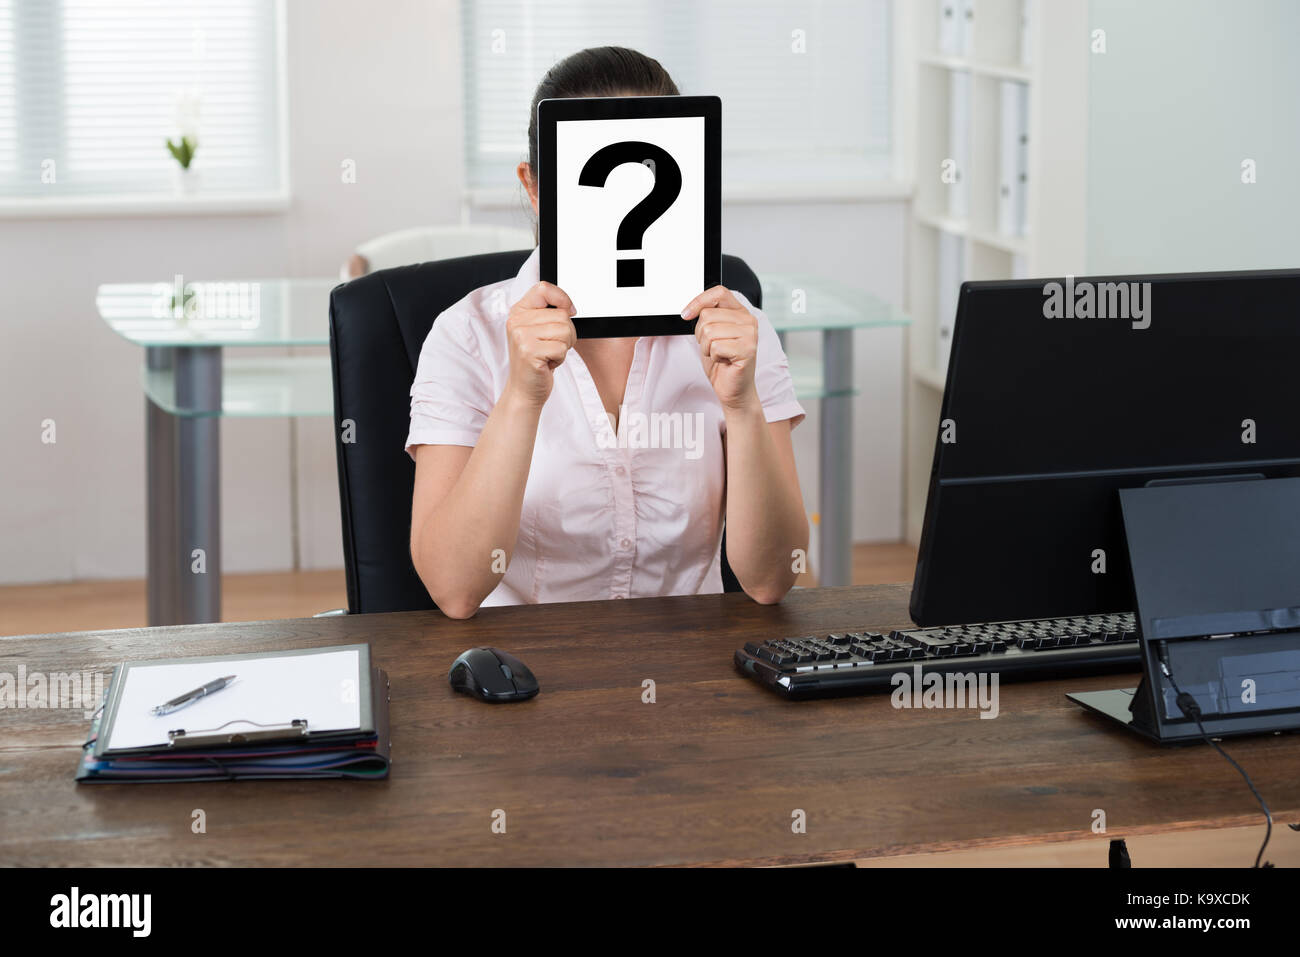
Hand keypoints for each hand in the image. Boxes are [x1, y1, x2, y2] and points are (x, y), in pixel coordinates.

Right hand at [504, 282, 577, 407]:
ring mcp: (521, 336)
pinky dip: (560, 358)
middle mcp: (516, 321)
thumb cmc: (536, 360)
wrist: (525, 389)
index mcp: (518, 312)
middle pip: (561, 315)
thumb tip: (570, 307)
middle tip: (551, 346)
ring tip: (548, 354)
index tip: (569, 311)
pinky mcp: (529, 351)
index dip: (562, 298)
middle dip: (566, 333)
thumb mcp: (539, 331)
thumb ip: (549, 314)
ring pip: (565, 330)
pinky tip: (547, 363)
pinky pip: (561, 348)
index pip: (543, 289)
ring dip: (564, 346)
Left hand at [680, 285, 759, 411]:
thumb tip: (689, 310)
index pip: (719, 292)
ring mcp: (750, 335)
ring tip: (718, 354)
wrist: (733, 389)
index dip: (699, 301)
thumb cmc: (722, 362)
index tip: (686, 314)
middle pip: (708, 315)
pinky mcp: (748, 350)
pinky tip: (723, 361)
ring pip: (710, 331)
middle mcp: (748, 321)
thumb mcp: (711, 334)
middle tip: (712, 347)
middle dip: (701, 334)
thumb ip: (707, 317)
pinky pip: (716, 346)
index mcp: (740, 312)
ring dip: (706, 347)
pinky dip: (713, 356)